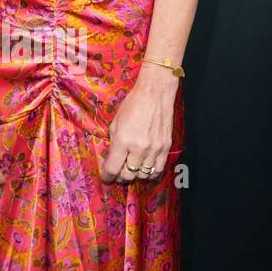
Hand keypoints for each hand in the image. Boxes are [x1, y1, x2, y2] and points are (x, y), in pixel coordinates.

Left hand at [99, 66, 177, 183]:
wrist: (155, 93)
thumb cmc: (133, 104)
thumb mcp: (115, 123)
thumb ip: (113, 143)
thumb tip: (111, 159)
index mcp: (123, 141)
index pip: (112, 168)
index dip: (107, 176)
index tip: (106, 176)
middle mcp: (139, 148)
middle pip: (128, 176)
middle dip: (119, 177)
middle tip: (117, 174)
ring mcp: (154, 149)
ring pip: (143, 175)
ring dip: (134, 175)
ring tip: (130, 170)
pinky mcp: (166, 147)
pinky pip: (158, 169)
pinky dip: (149, 173)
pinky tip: (144, 168)